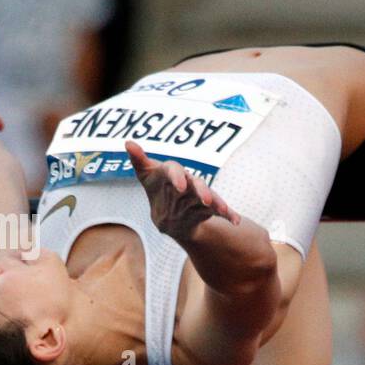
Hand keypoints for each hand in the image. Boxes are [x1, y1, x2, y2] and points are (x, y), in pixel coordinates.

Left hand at [125, 140, 241, 242]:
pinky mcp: (210, 208)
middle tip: (204, 199)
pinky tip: (236, 221)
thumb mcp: (147, 175)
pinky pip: (221, 210)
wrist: (169, 211)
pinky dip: (230, 214)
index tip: (179, 187)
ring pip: (211, 197)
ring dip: (217, 202)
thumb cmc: (157, 187)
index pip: (175, 171)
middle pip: (198, 184)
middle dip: (201, 190)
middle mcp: (190, 182)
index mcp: (173, 172)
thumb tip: (128, 142)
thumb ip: (139, 160)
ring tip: (223, 209)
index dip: (177, 178)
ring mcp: (201, 195)